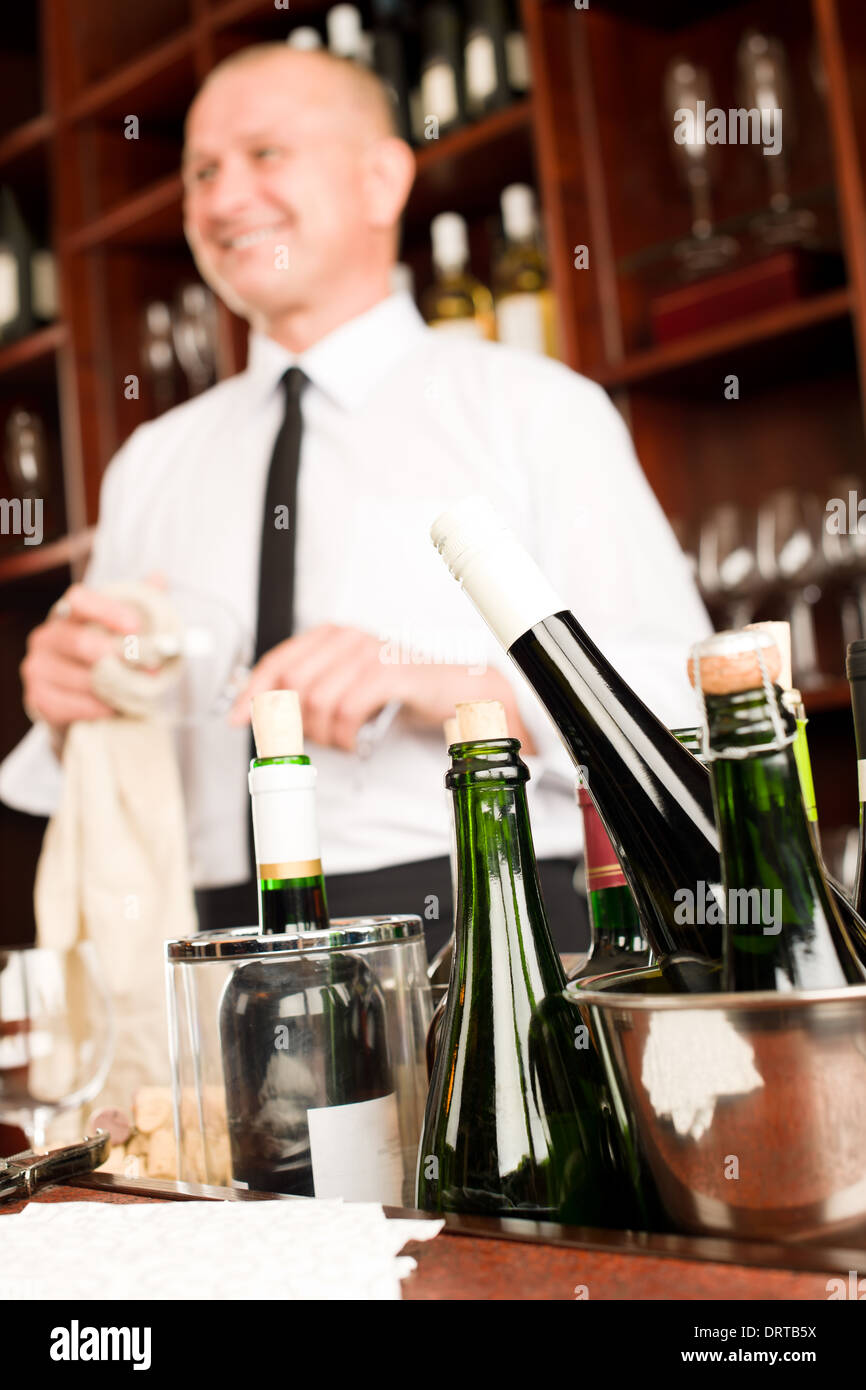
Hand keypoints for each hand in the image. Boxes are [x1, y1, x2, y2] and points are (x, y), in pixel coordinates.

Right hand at [20, 583, 141, 731]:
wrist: (74, 694)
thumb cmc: (101, 653)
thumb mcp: (120, 627)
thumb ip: (139, 603)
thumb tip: (159, 577)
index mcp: (66, 613)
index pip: (79, 600)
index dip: (107, 610)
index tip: (137, 626)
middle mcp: (46, 637)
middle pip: (81, 642)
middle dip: (121, 656)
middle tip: (152, 666)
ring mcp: (38, 667)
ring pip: (80, 677)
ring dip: (114, 686)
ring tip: (139, 690)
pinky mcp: (38, 697)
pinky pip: (69, 704)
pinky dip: (96, 707)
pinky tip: (112, 707)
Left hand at [229, 624, 536, 753]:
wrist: (454, 691)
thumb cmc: (400, 691)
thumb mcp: (349, 686)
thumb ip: (311, 692)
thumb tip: (266, 715)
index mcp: (331, 636)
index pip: (276, 661)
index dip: (252, 693)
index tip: (238, 718)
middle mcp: (346, 638)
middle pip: (292, 685)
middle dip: (294, 723)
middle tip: (312, 741)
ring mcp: (368, 653)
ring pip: (317, 701)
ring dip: (322, 734)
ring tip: (339, 741)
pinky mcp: (389, 673)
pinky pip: (347, 710)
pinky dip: (344, 735)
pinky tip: (353, 741)